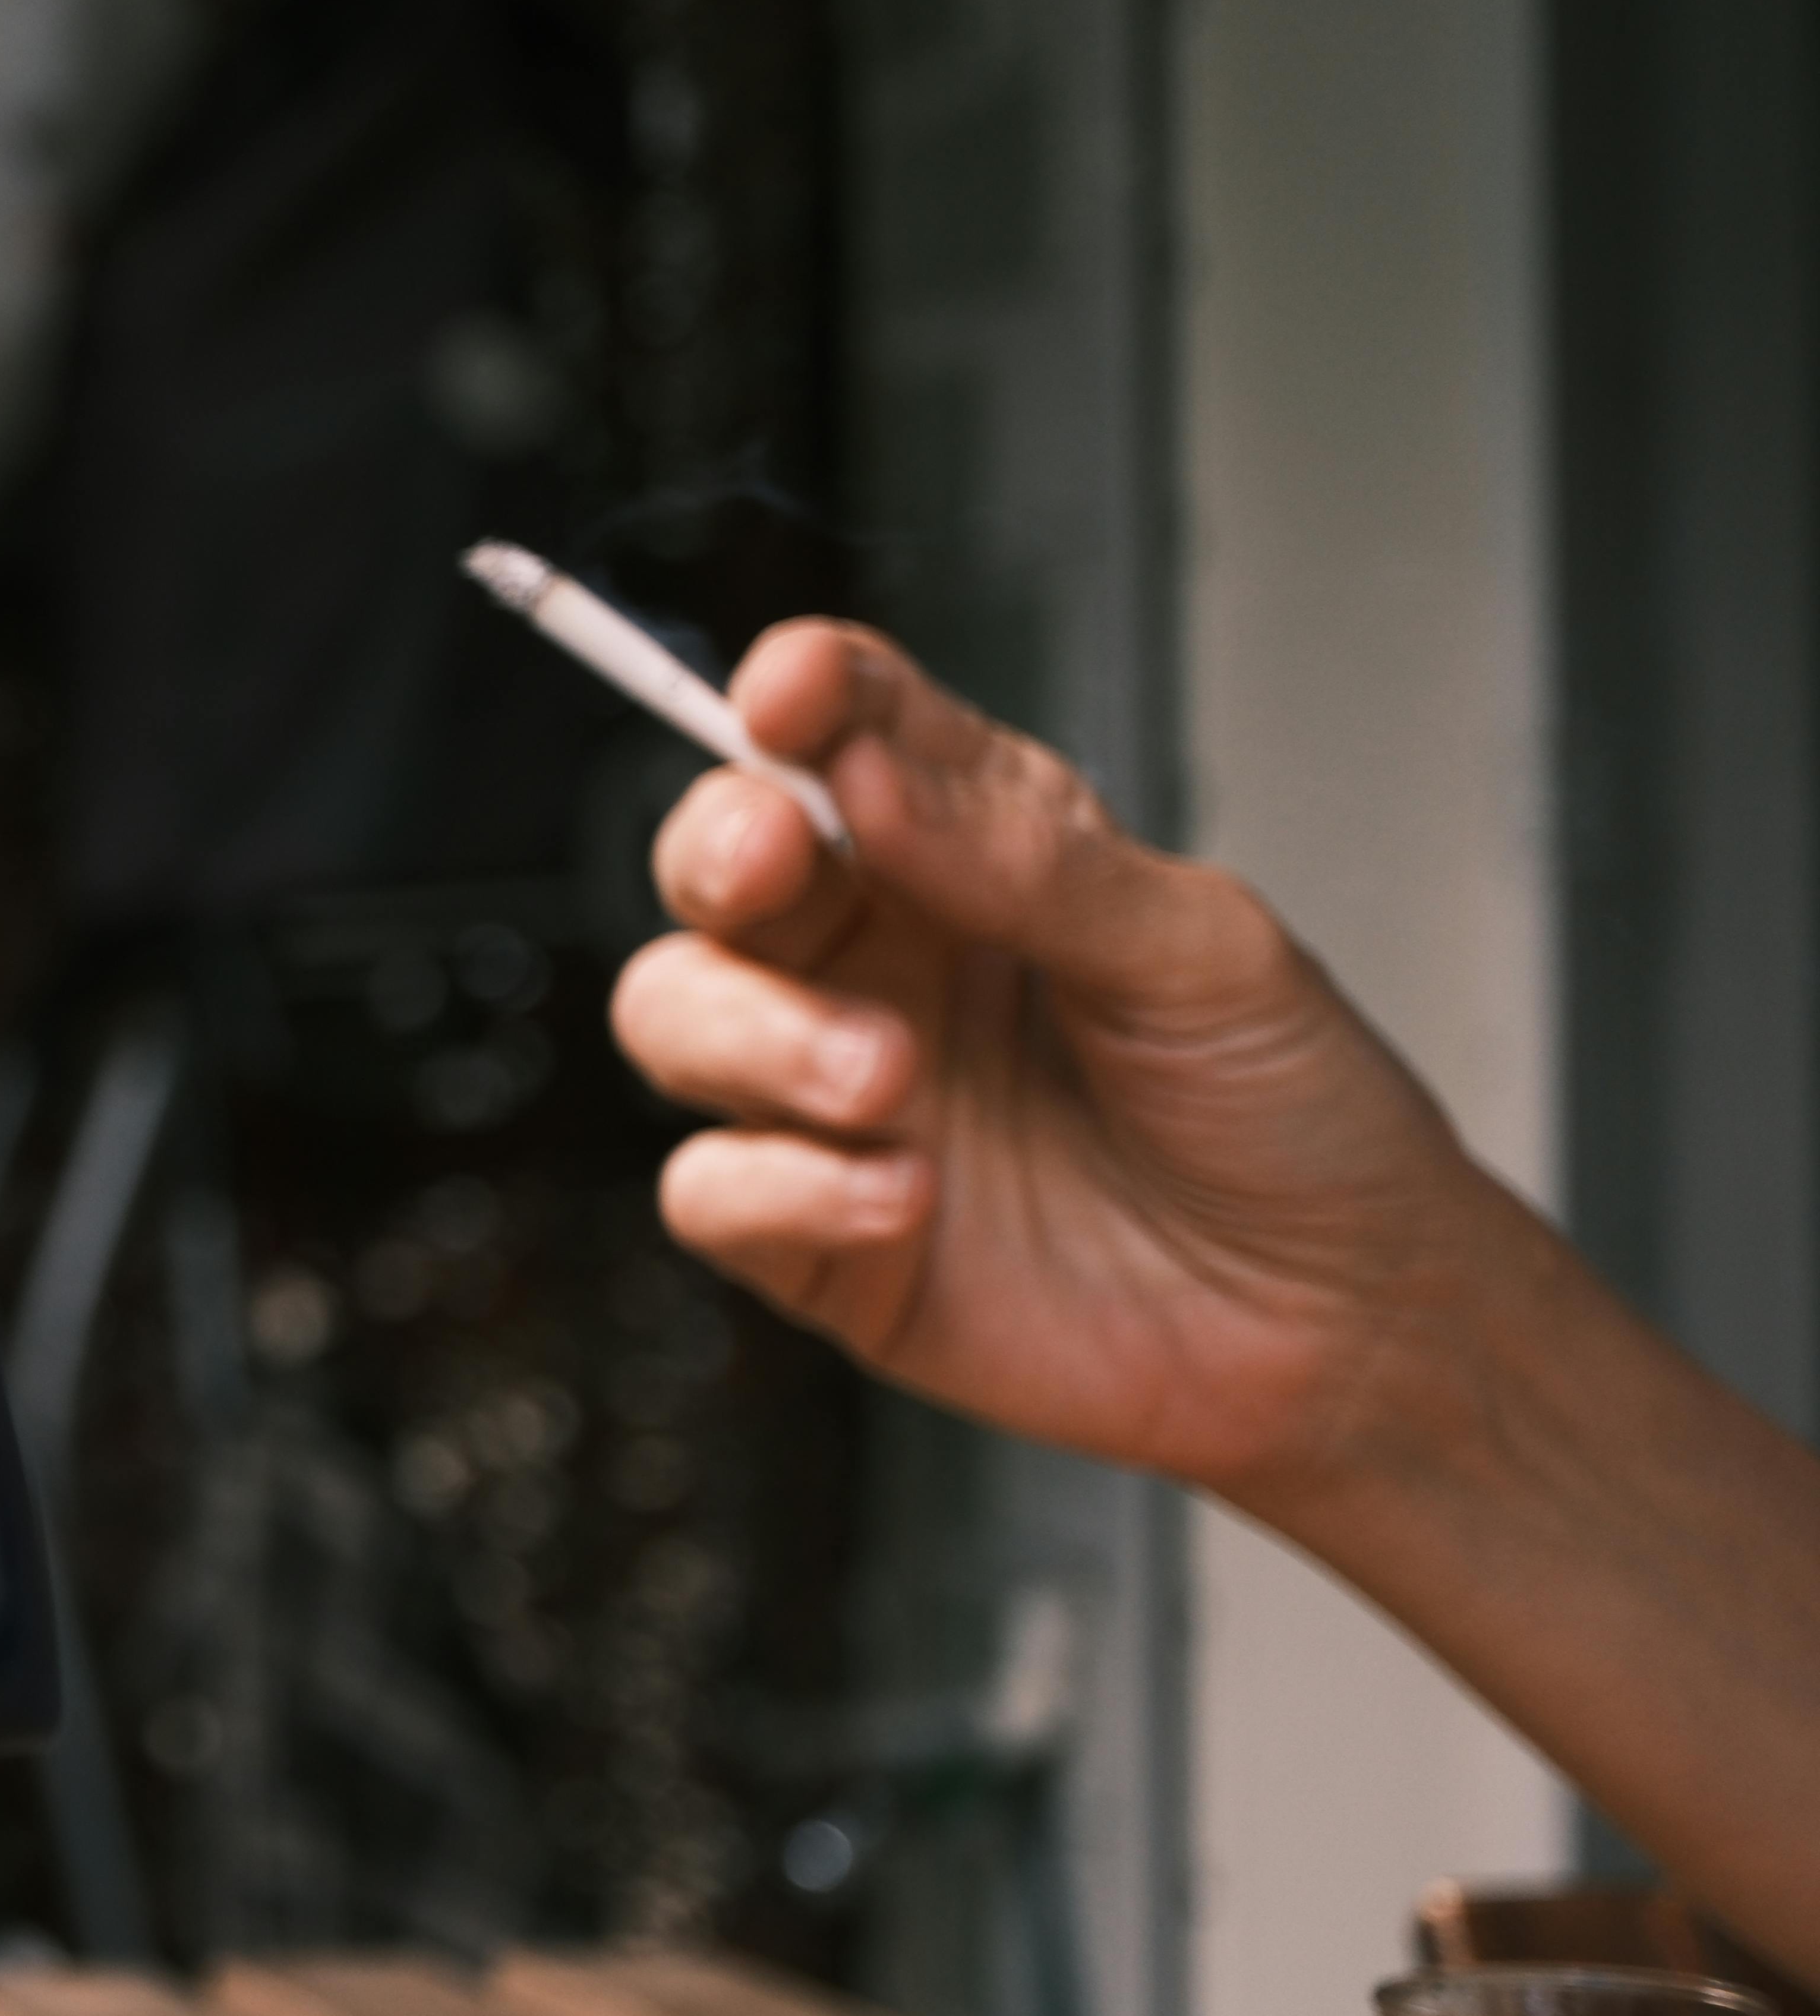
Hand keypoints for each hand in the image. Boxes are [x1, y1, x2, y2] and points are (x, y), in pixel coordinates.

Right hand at [606, 620, 1525, 1511]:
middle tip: (775, 863)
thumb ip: (1026, 861)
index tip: (789, 690)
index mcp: (969, 858)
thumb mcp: (1200, 951)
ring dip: (756, 1033)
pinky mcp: (816, 1238)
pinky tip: (903, 1201)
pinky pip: (709, 1191)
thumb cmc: (1292, 1118)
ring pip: (676, 1012)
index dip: (800, 694)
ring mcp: (835, 1099)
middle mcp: (882, 962)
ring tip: (886, 1078)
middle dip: (719, 850)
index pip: (847, 734)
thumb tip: (871, 771)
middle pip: (716, 863)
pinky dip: (781, 1189)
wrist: (1340, 1325)